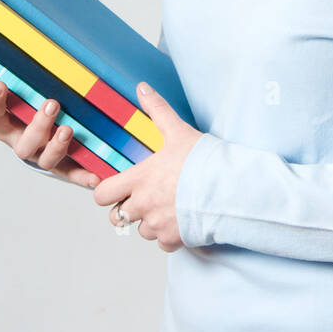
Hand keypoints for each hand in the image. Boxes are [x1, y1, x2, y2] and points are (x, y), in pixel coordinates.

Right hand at [0, 69, 100, 188]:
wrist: (38, 142)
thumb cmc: (19, 113)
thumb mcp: (2, 99)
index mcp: (5, 126)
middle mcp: (21, 144)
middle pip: (24, 143)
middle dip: (37, 126)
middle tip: (51, 104)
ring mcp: (42, 157)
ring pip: (46, 159)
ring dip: (57, 146)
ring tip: (68, 130)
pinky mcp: (63, 167)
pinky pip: (73, 174)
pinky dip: (83, 177)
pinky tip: (96, 178)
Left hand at [92, 83, 202, 250]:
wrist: (231, 189)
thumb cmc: (204, 161)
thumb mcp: (178, 131)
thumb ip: (157, 110)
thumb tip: (142, 88)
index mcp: (140, 179)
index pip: (102, 194)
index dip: (107, 191)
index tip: (117, 186)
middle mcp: (144, 205)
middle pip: (116, 217)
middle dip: (125, 209)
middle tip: (140, 198)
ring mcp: (158, 224)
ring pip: (140, 231)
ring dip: (147, 222)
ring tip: (164, 207)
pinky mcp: (175, 239)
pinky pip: (161, 243)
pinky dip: (167, 235)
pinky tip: (179, 220)